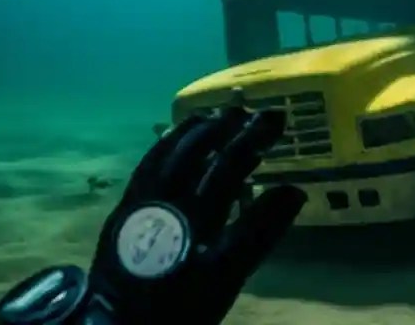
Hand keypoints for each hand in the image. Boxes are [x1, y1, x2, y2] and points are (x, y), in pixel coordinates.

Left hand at [87, 107, 305, 323]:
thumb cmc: (177, 309)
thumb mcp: (226, 278)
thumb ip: (261, 233)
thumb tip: (294, 191)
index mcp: (194, 214)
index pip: (231, 165)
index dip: (256, 138)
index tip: (278, 118)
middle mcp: (164, 199)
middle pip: (198, 153)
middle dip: (225, 128)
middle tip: (246, 110)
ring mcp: (138, 204)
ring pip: (166, 155)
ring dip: (191, 133)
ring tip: (211, 118)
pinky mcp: (121, 215)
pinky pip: (145, 168)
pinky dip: (163, 149)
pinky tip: (170, 145)